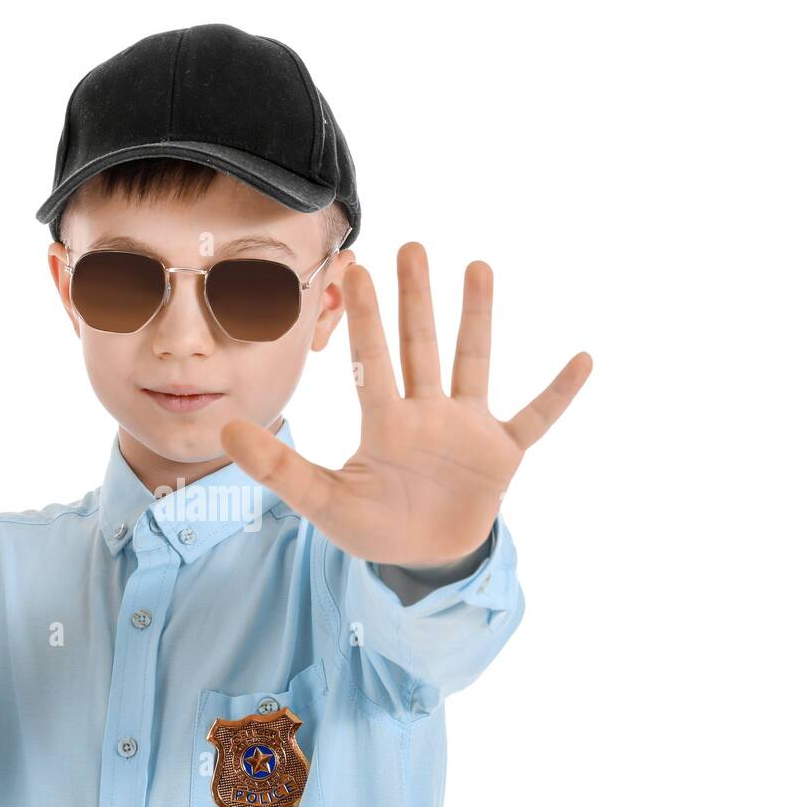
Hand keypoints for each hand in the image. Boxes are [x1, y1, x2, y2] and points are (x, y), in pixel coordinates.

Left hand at [219, 244, 591, 565]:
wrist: (421, 562)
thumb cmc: (373, 527)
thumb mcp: (321, 501)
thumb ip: (276, 467)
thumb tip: (223, 433)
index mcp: (384, 422)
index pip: (372, 358)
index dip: (365, 316)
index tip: (355, 267)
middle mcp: (426, 413)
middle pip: (419, 344)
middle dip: (415, 296)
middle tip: (410, 245)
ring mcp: (466, 430)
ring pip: (472, 362)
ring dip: (477, 318)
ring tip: (478, 265)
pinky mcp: (501, 454)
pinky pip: (535, 417)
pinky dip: (558, 393)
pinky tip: (583, 358)